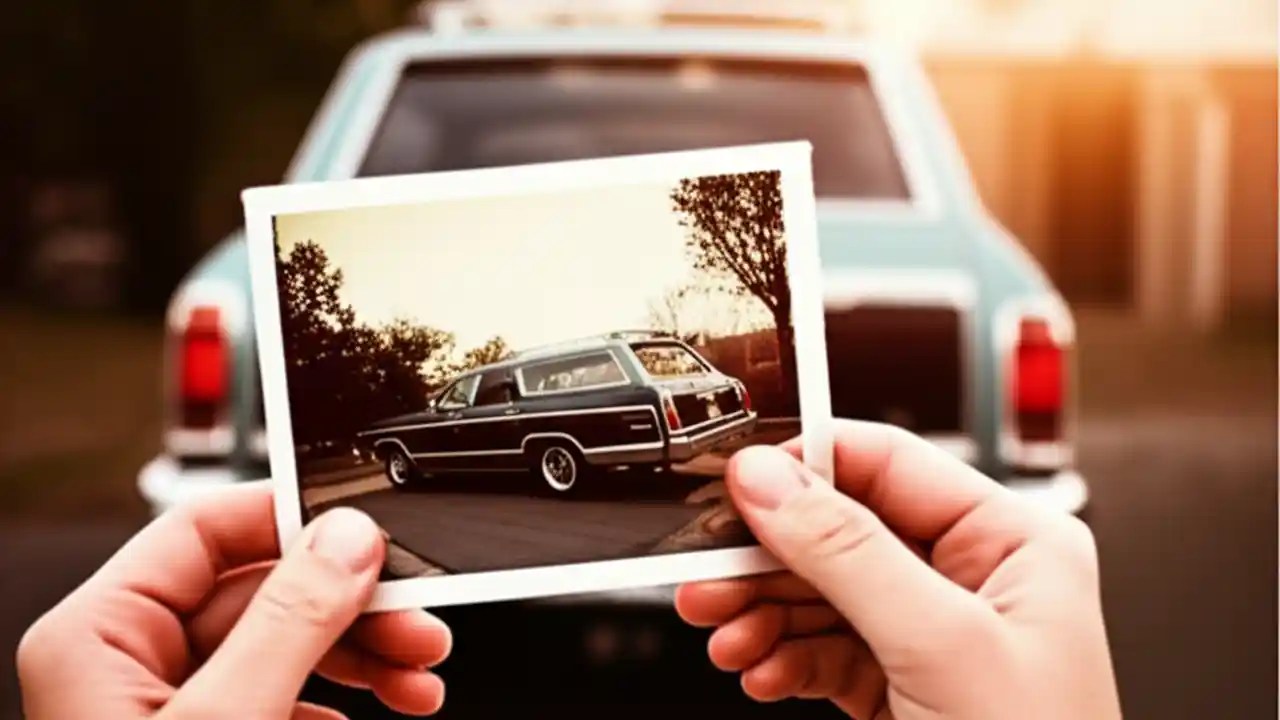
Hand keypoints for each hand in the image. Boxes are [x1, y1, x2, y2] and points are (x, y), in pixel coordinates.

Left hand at [17, 483, 450, 718]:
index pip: (203, 530)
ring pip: (284, 645)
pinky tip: (381, 708)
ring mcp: (170, 708)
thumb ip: (289, 623)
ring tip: (422, 678)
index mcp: (97, 636)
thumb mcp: (228, 719)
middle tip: (421, 624)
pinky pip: (284, 694)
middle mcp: (128, 664)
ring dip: (365, 656)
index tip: (374, 531)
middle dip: (354, 608)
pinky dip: (342, 700)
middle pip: (262, 591)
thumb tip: (347, 537)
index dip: (294, 520)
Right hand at [675, 421, 1121, 719]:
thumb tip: (771, 480)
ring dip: (764, 616)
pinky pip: (824, 650)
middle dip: (767, 562)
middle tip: (708, 577)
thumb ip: (848, 554)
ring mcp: (935, 635)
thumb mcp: (941, 645)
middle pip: (840, 534)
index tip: (734, 483)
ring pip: (822, 596)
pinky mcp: (902, 686)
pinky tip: (761, 671)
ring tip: (726, 635)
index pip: (890, 465)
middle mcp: (974, 579)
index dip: (806, 468)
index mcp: (1013, 541)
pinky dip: (783, 660)